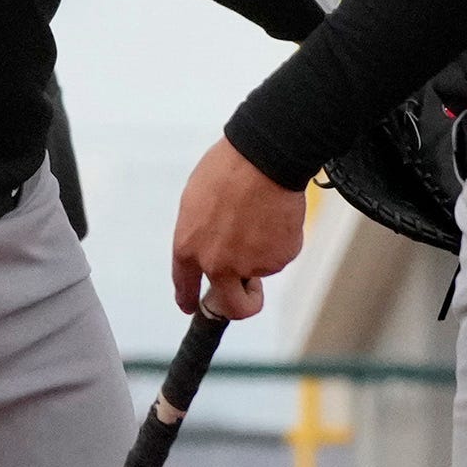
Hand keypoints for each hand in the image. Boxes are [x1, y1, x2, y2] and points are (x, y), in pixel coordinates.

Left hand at [169, 137, 308, 319]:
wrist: (264, 159)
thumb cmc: (228, 169)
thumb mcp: (195, 201)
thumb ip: (201, 234)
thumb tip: (210, 247)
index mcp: (189, 247)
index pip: (185, 285)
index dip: (189, 299)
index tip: (192, 307)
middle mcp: (216, 264)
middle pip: (232, 306)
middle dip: (242, 304)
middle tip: (250, 292)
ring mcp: (248, 265)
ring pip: (261, 269)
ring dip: (263, 250)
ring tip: (261, 214)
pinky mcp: (278, 259)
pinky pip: (280, 255)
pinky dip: (281, 240)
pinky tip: (275, 214)